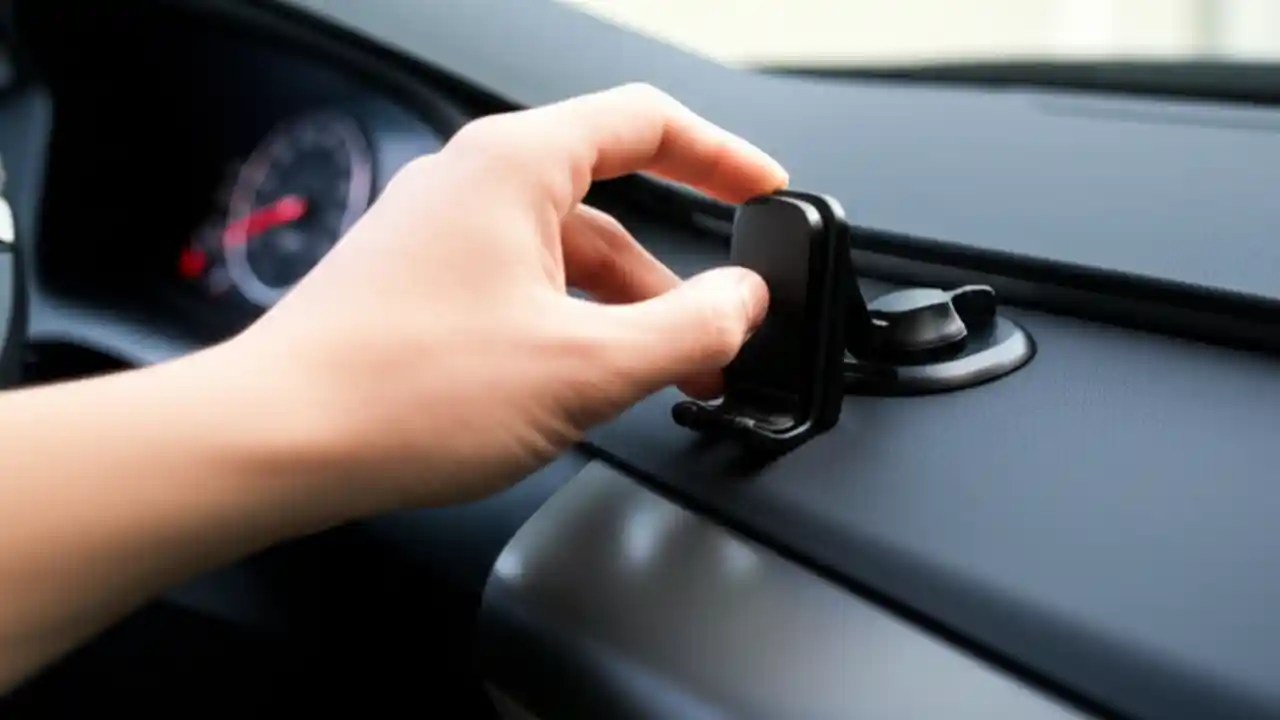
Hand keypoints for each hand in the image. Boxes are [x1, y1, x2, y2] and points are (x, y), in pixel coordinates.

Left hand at [229, 83, 786, 511]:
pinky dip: (567, 325)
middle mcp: (470, 183)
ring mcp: (438, 233)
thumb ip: (688, 330)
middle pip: (609, 205)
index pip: (646, 122)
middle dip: (672, 279)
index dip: (721, 156)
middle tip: (715, 340)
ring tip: (654, 383)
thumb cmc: (403, 392)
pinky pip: (518, 287)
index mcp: (514, 166)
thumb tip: (742, 302)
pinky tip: (580, 385)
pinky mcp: (416, 283)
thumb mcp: (587, 368)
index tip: (761, 192)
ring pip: (562, 257)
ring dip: (621, 314)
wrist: (276, 442)